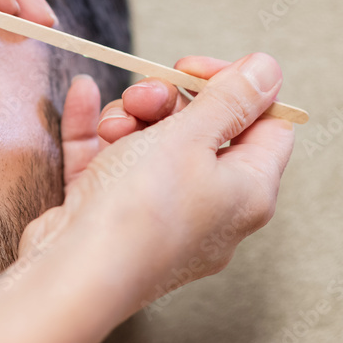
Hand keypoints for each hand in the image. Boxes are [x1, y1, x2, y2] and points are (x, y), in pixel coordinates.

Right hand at [21, 54, 294, 311]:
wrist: (74, 272)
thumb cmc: (141, 211)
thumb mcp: (191, 137)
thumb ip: (230, 99)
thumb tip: (268, 70)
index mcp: (248, 193)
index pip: (267, 126)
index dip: (235, 89)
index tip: (194, 71)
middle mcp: (211, 210)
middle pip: (203, 133)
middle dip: (169, 102)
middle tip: (147, 93)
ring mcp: (159, 217)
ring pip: (152, 147)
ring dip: (130, 118)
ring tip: (112, 122)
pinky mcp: (112, 218)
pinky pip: (109, 163)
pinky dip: (96, 130)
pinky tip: (83, 96)